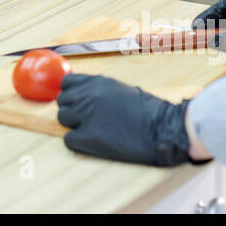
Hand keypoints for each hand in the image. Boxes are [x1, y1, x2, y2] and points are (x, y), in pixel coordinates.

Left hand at [56, 74, 204, 166]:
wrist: (163, 129)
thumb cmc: (149, 110)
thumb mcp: (121, 90)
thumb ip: (98, 90)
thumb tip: (81, 95)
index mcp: (97, 82)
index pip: (66, 83)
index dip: (71, 93)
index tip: (77, 101)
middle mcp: (88, 96)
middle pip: (62, 101)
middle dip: (72, 110)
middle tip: (87, 119)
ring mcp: (86, 116)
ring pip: (62, 118)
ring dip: (73, 125)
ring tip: (92, 130)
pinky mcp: (88, 138)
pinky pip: (68, 140)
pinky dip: (77, 143)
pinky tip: (92, 143)